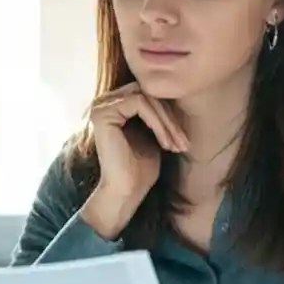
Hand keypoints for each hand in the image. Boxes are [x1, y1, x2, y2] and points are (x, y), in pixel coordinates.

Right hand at [80, 83, 189, 239]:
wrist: (126, 192)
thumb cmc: (140, 169)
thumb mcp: (154, 135)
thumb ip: (158, 115)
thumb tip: (177, 95)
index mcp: (114, 106)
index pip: (148, 94)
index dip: (169, 114)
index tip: (183, 139)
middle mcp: (104, 102)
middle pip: (147, 92)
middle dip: (170, 116)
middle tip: (182, 142)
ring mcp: (101, 106)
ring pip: (145, 96)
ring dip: (166, 121)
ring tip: (176, 144)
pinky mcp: (103, 113)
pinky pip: (139, 103)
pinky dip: (157, 122)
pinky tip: (164, 142)